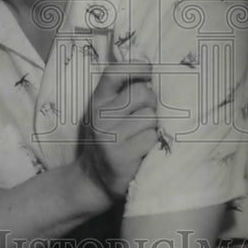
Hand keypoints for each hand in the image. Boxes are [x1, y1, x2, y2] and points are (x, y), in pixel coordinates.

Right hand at [78, 63, 157, 200]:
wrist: (94, 179)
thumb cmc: (109, 140)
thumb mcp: (106, 114)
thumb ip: (122, 94)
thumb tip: (151, 75)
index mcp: (96, 101)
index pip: (114, 73)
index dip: (135, 67)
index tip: (149, 70)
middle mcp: (99, 116)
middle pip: (142, 93)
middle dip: (151, 103)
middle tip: (145, 117)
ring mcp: (109, 136)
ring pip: (150, 116)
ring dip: (153, 127)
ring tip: (142, 137)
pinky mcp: (121, 156)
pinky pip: (151, 138)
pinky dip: (152, 145)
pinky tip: (142, 152)